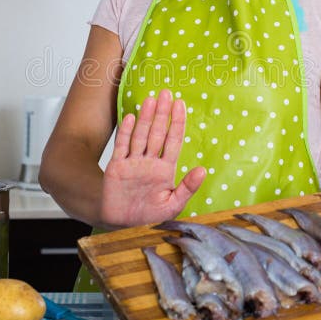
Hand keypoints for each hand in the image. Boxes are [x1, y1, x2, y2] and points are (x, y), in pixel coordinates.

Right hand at [100, 89, 205, 227]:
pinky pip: (122, 146)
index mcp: (165, 170)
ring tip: (150, 99)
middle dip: (162, 113)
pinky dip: (126, 132)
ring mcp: (133, 162)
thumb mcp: (173, 205)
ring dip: (145, 118)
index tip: (180, 104)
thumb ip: (187, 188)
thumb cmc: (149, 217)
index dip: (176, 122)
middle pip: (157, 133)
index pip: (173, 141)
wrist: (122, 226)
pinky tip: (130, 117)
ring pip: (140, 135)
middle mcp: (150, 162)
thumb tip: (203, 170)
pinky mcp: (117, 167)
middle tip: (166, 92)